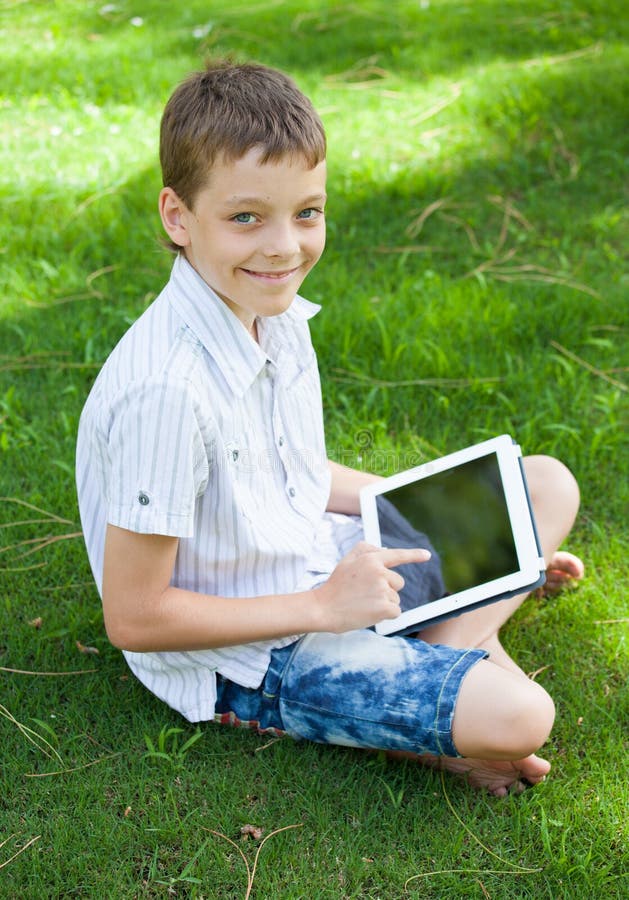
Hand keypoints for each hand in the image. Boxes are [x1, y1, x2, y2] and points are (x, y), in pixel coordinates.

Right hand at [313, 541, 430, 633]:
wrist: (323, 608)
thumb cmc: (335, 586)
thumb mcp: (346, 561)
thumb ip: (365, 550)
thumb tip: (386, 549)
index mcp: (370, 559)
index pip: (397, 555)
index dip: (414, 555)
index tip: (427, 555)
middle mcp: (379, 571)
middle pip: (398, 582)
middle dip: (387, 589)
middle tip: (365, 594)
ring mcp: (382, 589)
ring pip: (396, 598)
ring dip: (384, 603)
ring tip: (364, 603)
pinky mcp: (384, 607)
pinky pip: (396, 611)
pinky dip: (385, 615)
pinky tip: (369, 613)